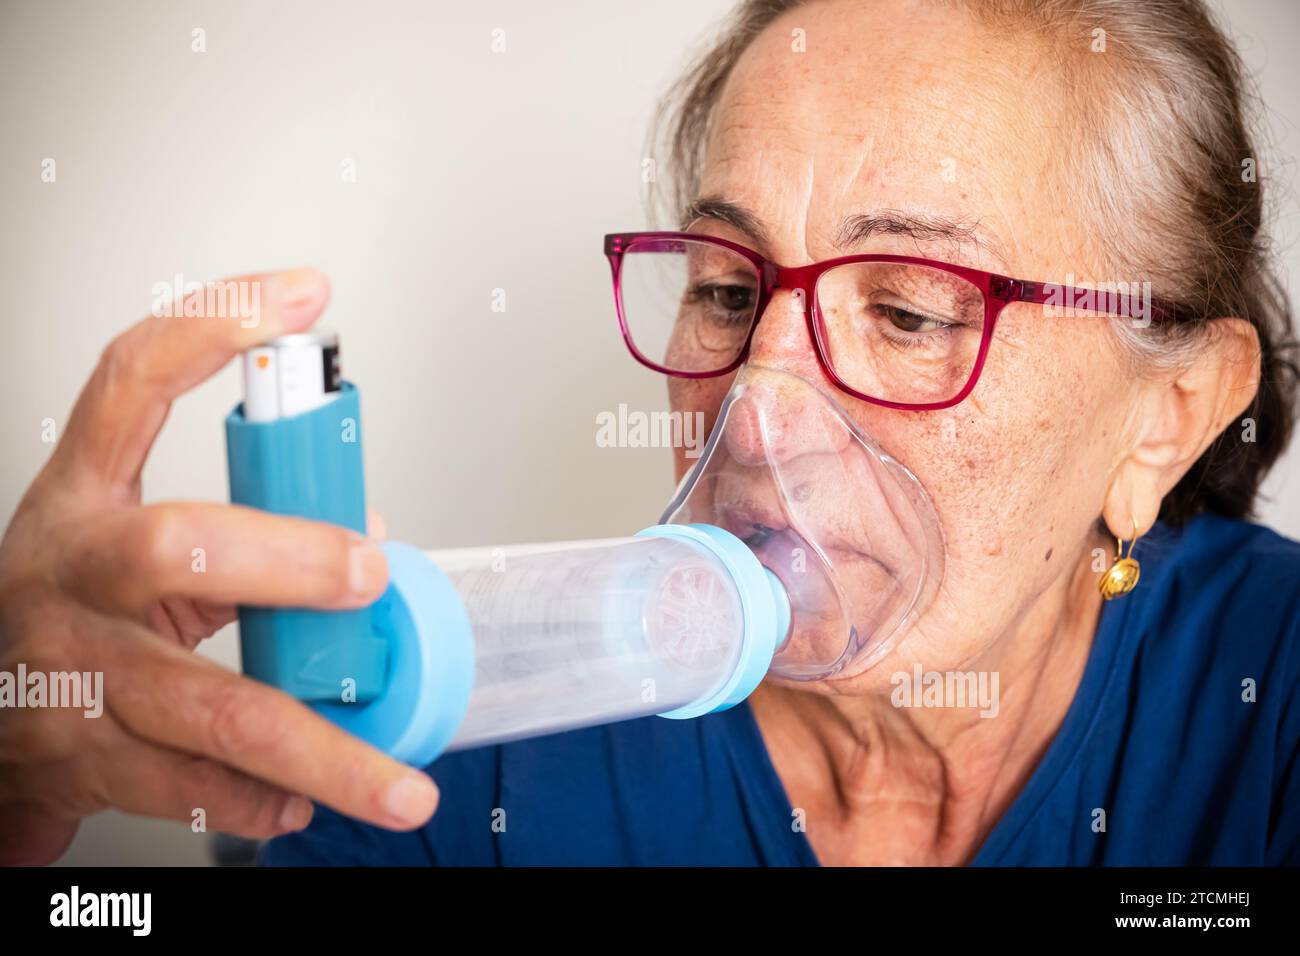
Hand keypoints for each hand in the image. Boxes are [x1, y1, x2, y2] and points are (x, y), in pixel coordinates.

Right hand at [0, 268, 439, 864]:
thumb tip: (366, 536)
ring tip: (398, 783)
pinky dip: (262, 800)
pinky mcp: (83, 757)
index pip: (133, 378)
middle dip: (292, 562)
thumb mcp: (128, 545)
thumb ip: (241, 529)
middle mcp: (73, 574)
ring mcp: (73, 671)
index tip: (300, 295)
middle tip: (368, 574)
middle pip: (179, 548)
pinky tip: (303, 804)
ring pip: (209, 705)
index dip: (212, 323)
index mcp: (83, 497)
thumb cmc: (71, 615)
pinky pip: (192, 786)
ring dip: (320, 748)